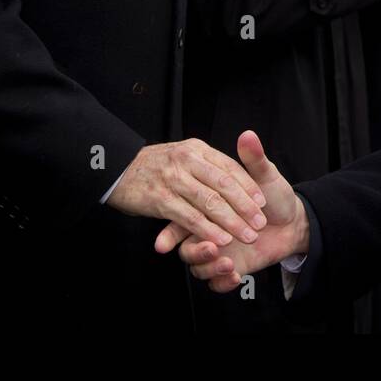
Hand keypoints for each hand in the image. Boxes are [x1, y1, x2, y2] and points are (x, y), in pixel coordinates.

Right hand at [107, 138, 268, 248]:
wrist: (117, 168)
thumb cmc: (156, 166)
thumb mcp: (187, 153)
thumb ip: (215, 158)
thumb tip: (248, 141)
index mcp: (197, 149)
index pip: (229, 167)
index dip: (248, 185)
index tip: (263, 202)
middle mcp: (187, 160)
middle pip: (223, 184)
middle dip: (244, 206)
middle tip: (260, 223)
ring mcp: (173, 179)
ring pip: (209, 202)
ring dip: (231, 221)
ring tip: (247, 234)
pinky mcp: (160, 199)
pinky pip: (189, 217)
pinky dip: (207, 229)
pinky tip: (220, 240)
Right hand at [154, 130, 308, 291]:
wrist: (292, 225)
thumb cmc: (275, 197)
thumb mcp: (265, 176)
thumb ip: (254, 159)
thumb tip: (248, 135)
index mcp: (209, 192)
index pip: (206, 196)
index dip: (217, 206)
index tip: (222, 218)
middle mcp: (203, 216)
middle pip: (192, 226)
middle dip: (208, 235)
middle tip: (226, 242)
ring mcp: (207, 240)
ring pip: (190, 256)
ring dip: (205, 261)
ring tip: (227, 263)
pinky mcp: (216, 263)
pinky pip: (207, 278)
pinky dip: (219, 280)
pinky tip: (236, 276)